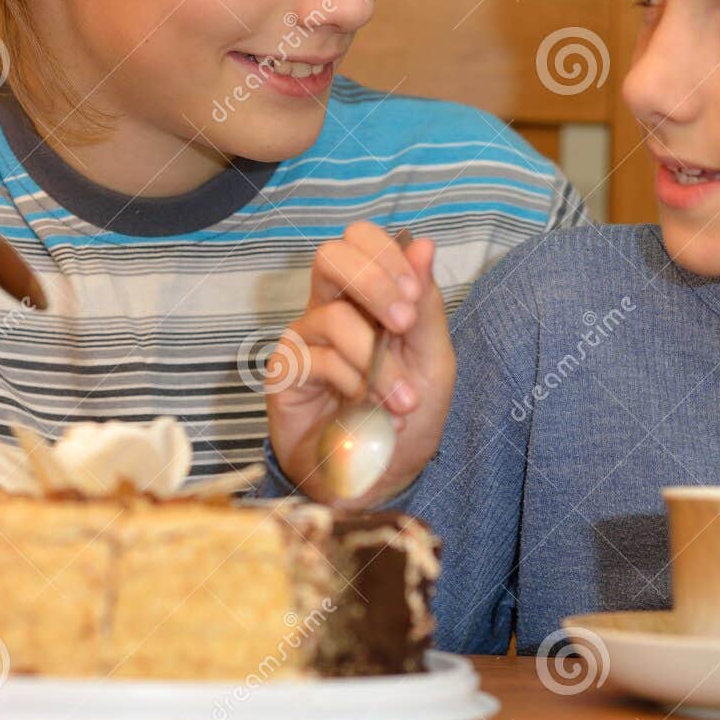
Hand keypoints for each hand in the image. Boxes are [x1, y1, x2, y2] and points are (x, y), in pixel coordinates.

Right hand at [267, 221, 455, 506]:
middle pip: (332, 254)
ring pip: (334, 316)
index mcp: (369, 297)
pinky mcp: (285, 372)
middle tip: (403, 323)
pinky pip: (318, 359)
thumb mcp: (434, 362)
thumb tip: (425, 244)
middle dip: (374, 283)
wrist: (380, 479)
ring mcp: (305, 338)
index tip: (413, 298)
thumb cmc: (407, 419)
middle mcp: (332, 308)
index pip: (363, 240)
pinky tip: (364, 408)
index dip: (387, 255)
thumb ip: (427, 306)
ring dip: (377, 361)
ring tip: (400, 401)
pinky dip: (352, 384)